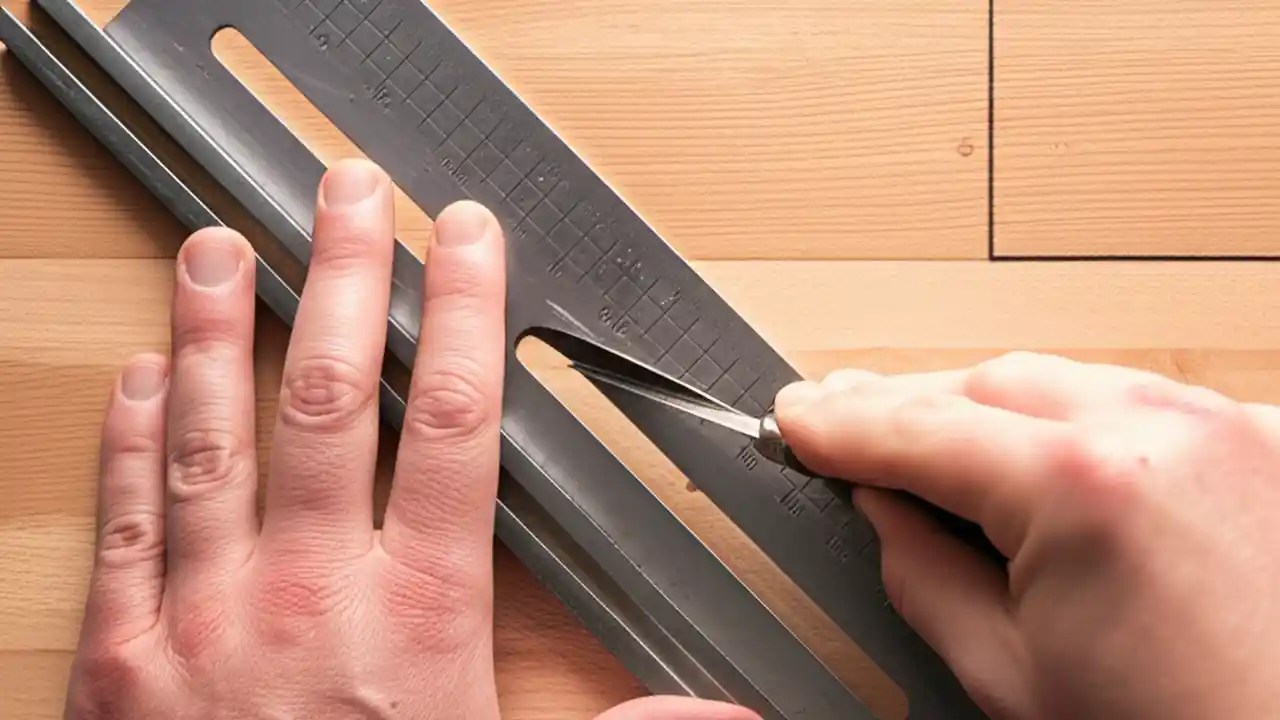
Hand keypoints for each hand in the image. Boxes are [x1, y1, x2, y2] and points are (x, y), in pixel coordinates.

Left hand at [65, 159, 754, 719]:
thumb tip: (731, 716)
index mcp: (417, 614)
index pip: (454, 425)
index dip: (465, 315)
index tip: (467, 241)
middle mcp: (307, 596)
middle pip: (330, 398)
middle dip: (344, 279)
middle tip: (348, 195)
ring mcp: (204, 620)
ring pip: (211, 438)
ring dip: (213, 330)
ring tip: (216, 246)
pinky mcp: (121, 662)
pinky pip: (128, 523)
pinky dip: (132, 440)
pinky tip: (142, 375)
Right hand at [776, 353, 1279, 719]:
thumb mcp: (1011, 676)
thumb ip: (922, 574)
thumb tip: (886, 510)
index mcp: (1086, 486)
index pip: (920, 429)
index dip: (840, 424)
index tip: (799, 420)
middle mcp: (1164, 430)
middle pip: (988, 386)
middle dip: (911, 409)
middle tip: (848, 432)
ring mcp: (1228, 429)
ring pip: (1063, 384)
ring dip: (991, 413)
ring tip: (938, 452)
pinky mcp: (1265, 446)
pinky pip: (1141, 405)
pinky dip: (1077, 424)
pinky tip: (1042, 461)